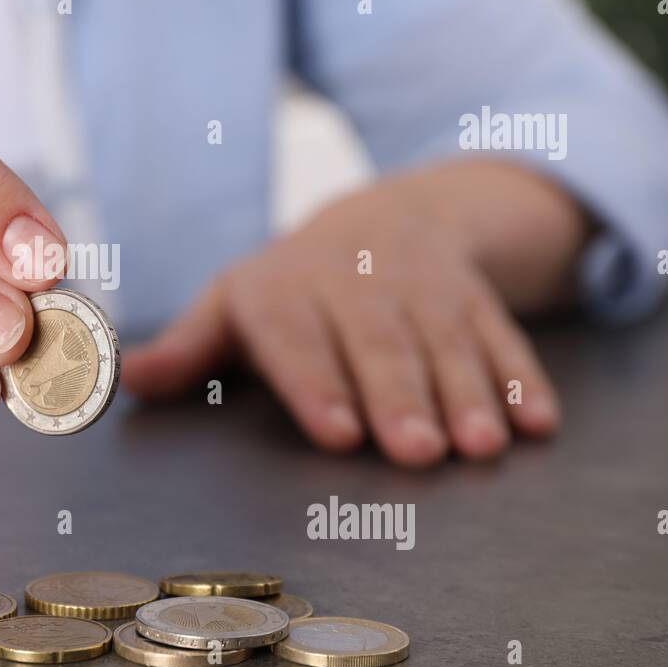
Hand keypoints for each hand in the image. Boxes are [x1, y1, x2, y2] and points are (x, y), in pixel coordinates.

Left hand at [123, 160, 590, 466]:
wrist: (385, 215)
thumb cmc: (291, 286)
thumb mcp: (234, 305)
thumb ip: (189, 349)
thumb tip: (128, 381)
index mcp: (281, 289)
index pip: (296, 338)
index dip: (318, 384)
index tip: (338, 432)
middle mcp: (352, 281)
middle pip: (378, 342)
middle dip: (400, 396)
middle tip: (416, 452)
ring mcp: (420, 284)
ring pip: (445, 338)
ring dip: (467, 391)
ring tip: (482, 445)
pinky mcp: (474, 293)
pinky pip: (501, 330)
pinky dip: (522, 373)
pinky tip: (539, 420)